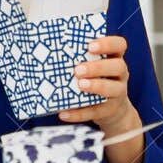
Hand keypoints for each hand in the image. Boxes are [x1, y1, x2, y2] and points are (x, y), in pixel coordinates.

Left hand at [59, 34, 144, 162]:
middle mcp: (120, 78)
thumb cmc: (96, 90)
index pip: (120, 46)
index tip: (90, 44)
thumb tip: (41, 56)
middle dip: (98, 67)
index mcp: (115, 63)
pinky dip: (78, 113)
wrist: (116, 119)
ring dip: (96, 87)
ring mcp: (118, 97)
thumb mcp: (93, 75)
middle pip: (118, 68)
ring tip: (78, 87)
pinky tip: (63, 113)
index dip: (108, 44)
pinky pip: (96, 114)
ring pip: (113, 90)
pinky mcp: (110, 115)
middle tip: (79, 69)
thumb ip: (80, 66)